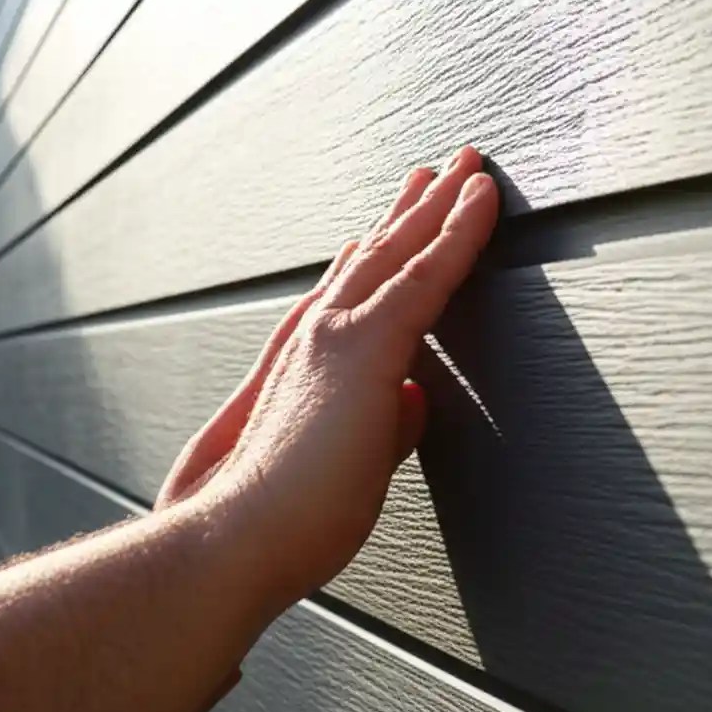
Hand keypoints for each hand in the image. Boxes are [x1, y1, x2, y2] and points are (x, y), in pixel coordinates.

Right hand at [157, 146, 498, 606]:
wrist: (230, 541)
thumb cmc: (271, 524)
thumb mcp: (336, 470)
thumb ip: (379, 426)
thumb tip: (415, 395)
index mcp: (302, 372)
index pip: (346, 303)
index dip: (374, 261)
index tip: (390, 230)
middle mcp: (313, 343)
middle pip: (369, 264)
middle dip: (405, 217)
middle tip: (434, 176)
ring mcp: (335, 338)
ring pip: (396, 254)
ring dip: (430, 209)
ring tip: (460, 170)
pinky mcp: (366, 346)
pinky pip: (426, 273)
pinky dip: (457, 232)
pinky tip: (480, 199)